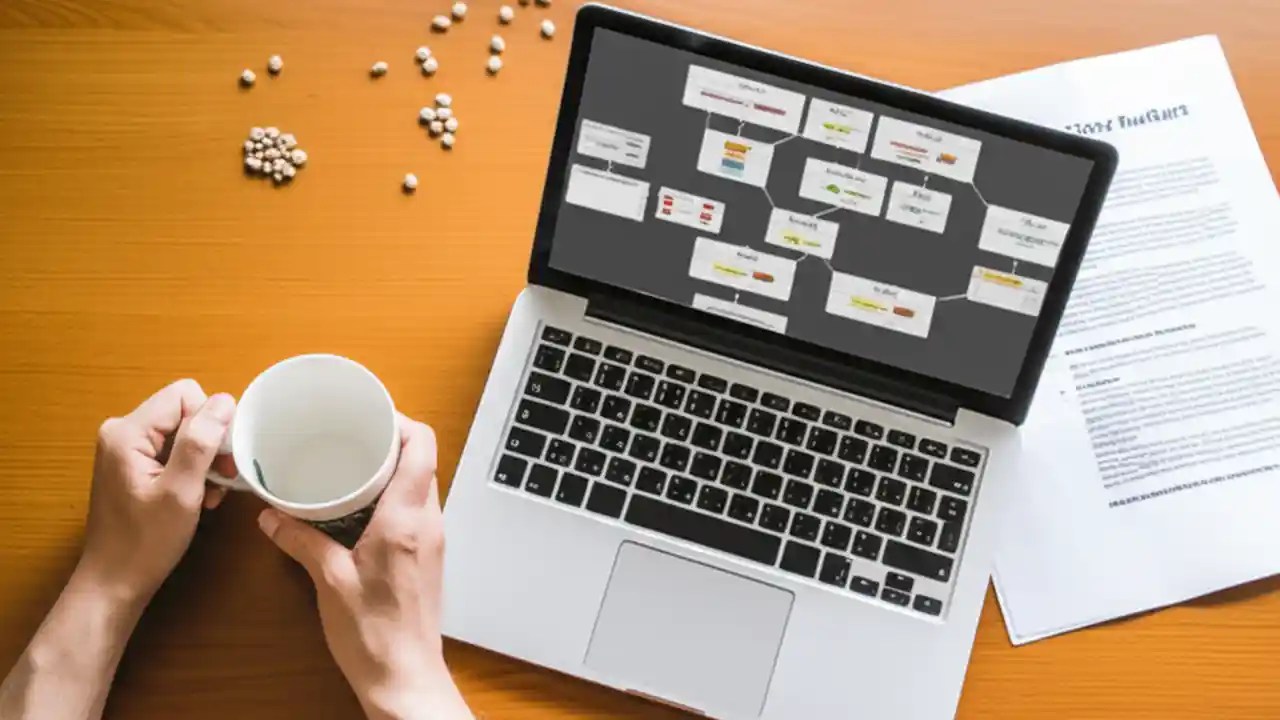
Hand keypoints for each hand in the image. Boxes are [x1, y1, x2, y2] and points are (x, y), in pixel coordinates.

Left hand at [78, 379, 235, 607]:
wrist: (114, 582)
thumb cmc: (146, 542)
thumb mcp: (180, 491)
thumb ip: (200, 442)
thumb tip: (224, 401)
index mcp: (126, 432)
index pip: (184, 395)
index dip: (210, 422)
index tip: (221, 460)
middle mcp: (120, 431)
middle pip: (183, 412)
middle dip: (209, 442)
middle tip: (222, 479)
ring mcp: (124, 449)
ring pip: (181, 432)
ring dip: (203, 459)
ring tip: (211, 493)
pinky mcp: (130, 465)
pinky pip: (170, 450)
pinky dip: (190, 469)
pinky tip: (197, 496)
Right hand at [258, 415, 471, 719]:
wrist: (405, 678)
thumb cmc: (372, 634)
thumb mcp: (328, 580)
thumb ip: (301, 540)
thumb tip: (273, 516)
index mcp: (407, 519)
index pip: (423, 446)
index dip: (401, 421)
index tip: (370, 416)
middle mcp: (429, 523)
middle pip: (423, 461)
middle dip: (391, 442)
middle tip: (353, 437)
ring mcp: (433, 540)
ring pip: (421, 485)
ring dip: (393, 470)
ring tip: (353, 467)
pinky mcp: (428, 557)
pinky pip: (417, 510)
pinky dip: (394, 497)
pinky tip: (362, 508)